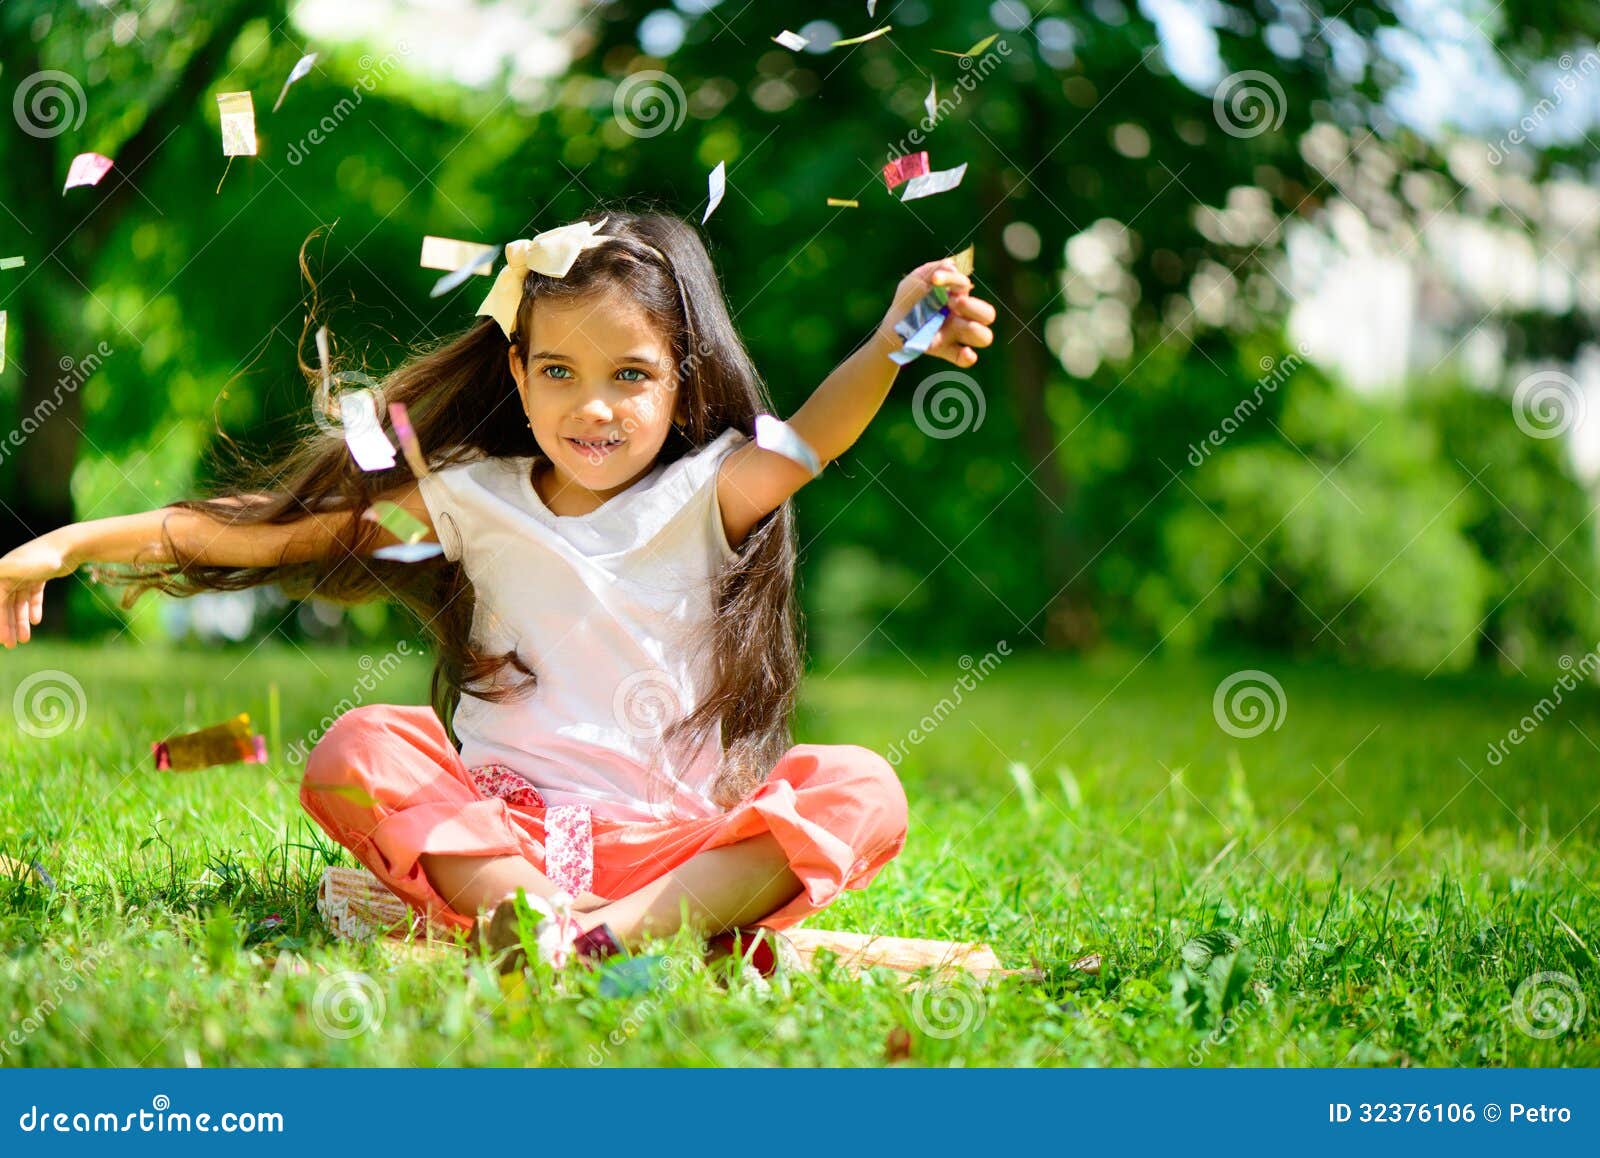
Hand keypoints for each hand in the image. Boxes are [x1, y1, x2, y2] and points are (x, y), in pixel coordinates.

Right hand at [0, 536, 75, 647]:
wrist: (70, 546)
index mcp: (2, 574)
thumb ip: (0, 571)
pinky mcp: (40, 575)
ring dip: (21, 621)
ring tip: (25, 639)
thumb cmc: (42, 557)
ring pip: (20, 603)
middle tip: (13, 645)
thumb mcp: (16, 567)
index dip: (0, 622)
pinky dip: (34, 608)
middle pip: (6, 605)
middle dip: (9, 625)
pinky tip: (36, 621)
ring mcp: (25, 574)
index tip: (3, 641)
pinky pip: (33, 595)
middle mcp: (11, 574)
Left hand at [878, 258, 997, 368]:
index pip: (967, 288)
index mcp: (958, 297)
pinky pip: (966, 359)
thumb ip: (935, 268)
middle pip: (988, 314)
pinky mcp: (946, 350)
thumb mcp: (918, 279)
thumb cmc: (909, 300)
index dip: (955, 281)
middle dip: (974, 307)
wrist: (892, 326)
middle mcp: (962, 317)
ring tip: (953, 323)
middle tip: (952, 303)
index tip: (935, 279)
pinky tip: (965, 352)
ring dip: (974, 329)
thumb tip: (953, 267)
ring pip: (984, 336)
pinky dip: (968, 356)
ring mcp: (955, 334)